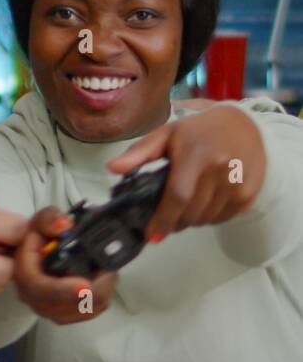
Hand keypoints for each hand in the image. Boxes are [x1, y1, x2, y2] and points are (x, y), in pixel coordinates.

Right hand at [12, 207, 117, 323]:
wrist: (39, 252)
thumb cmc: (40, 238)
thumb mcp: (41, 220)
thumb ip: (50, 219)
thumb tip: (64, 227)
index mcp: (24, 274)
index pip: (39, 289)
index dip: (63, 290)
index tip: (85, 286)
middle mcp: (33, 297)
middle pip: (64, 307)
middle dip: (92, 293)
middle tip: (109, 272)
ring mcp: (48, 308)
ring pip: (78, 313)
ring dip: (98, 295)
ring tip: (107, 273)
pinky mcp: (62, 314)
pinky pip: (85, 315)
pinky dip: (100, 301)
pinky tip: (103, 285)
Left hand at [107, 104, 266, 240]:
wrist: (245, 126)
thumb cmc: (199, 131)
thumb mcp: (167, 134)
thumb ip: (139, 153)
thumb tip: (111, 168)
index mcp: (195, 154)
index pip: (178, 195)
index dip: (164, 219)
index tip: (152, 235)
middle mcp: (219, 169)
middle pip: (191, 213)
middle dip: (174, 222)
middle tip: (167, 217)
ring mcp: (237, 183)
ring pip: (206, 219)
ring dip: (192, 220)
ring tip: (188, 203)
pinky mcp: (248, 194)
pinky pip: (222, 218)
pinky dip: (209, 217)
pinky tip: (207, 200)